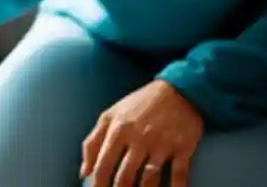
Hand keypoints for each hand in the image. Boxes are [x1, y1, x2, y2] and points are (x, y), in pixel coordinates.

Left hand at [81, 80, 202, 186]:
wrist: (179, 90)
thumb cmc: (140, 104)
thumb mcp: (111, 115)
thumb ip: (93, 142)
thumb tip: (84, 172)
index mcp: (118, 130)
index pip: (103, 165)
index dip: (98, 184)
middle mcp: (139, 138)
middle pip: (125, 177)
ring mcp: (161, 144)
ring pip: (149, 180)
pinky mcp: (182, 148)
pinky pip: (179, 174)